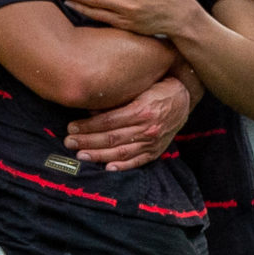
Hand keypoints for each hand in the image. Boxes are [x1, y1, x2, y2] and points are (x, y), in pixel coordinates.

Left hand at [65, 73, 193, 170]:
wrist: (184, 97)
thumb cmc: (158, 88)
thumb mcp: (139, 87)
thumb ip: (118, 99)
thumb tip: (91, 109)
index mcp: (141, 110)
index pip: (108, 121)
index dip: (88, 126)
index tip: (72, 128)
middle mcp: (147, 128)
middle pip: (111, 138)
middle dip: (87, 141)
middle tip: (69, 142)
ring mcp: (152, 142)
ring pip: (120, 152)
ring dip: (98, 155)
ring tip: (81, 155)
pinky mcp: (156, 151)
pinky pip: (137, 162)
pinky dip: (122, 166)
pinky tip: (106, 167)